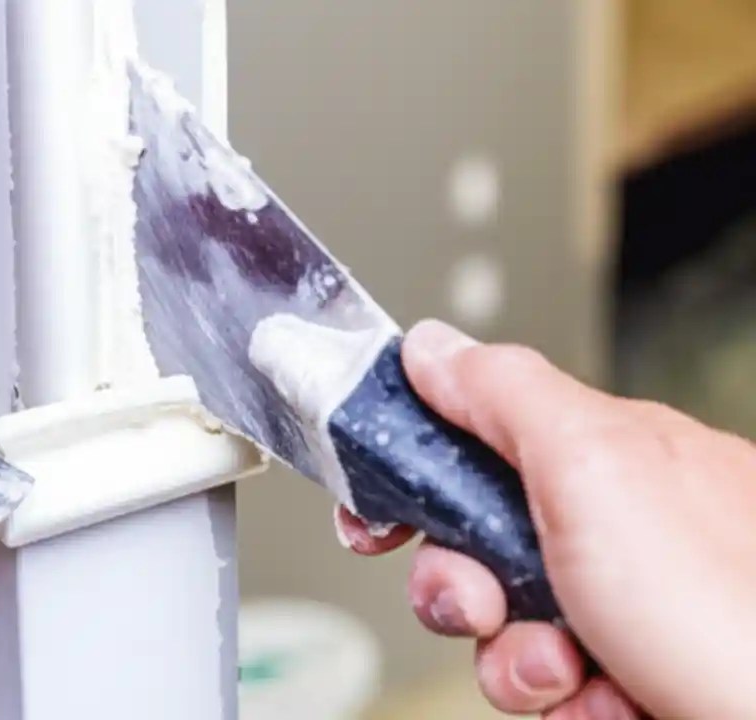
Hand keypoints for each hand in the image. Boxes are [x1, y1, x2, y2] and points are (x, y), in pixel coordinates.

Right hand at [339, 319, 755, 718]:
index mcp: (607, 455)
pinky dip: (563, 704)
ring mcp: (622, 610)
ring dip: (514, 660)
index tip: (374, 512)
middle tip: (489, 598)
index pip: (477, 439)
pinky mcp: (625, 681)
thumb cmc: (736, 609)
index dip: (411, 475)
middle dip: (460, 585)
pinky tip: (608, 701)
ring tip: (574, 668)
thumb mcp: (597, 466)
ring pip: (499, 628)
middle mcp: (613, 530)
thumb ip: (504, 394)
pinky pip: (543, 689)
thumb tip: (433, 345)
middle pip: (470, 543)